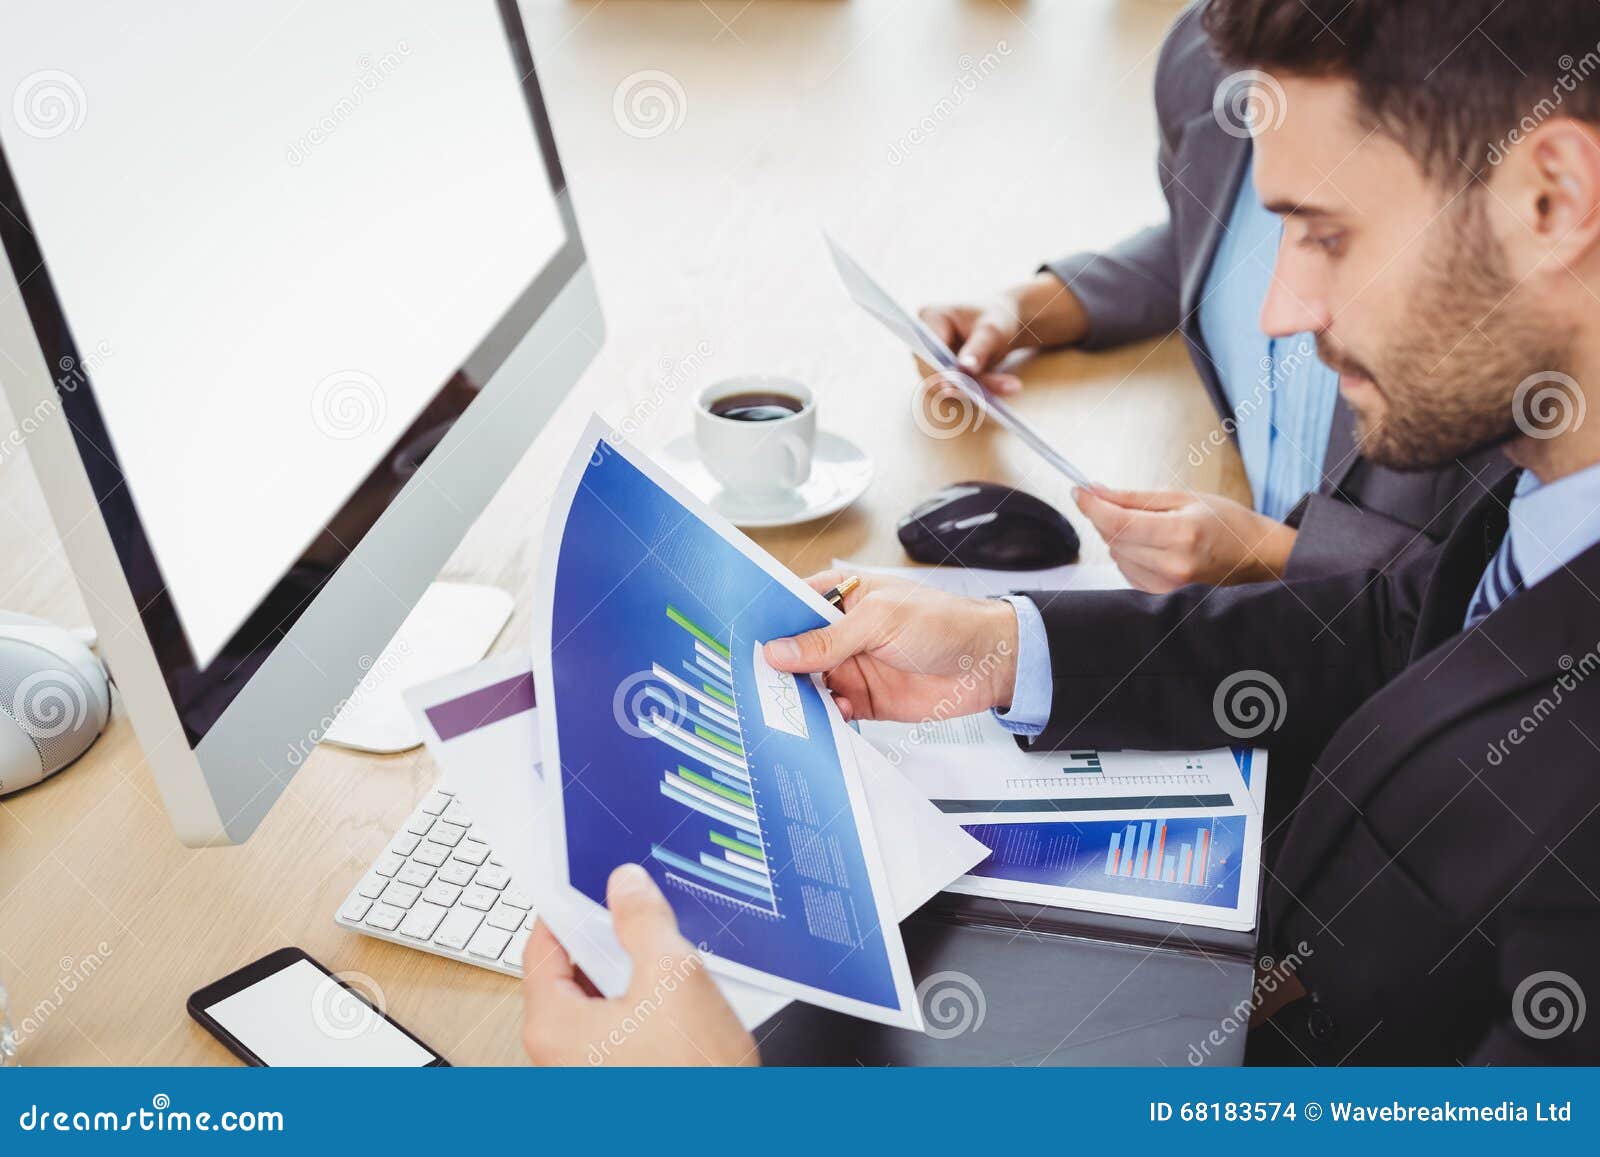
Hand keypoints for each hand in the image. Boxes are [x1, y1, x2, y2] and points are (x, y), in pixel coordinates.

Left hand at [521, 864, 757, 1066]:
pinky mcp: (614, 1086)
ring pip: (597, 1006)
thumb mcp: (675, 977)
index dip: (569, 909)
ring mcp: (584, 1077)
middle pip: (569, 977)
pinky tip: (677, 1002)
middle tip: (641, 918)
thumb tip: (624, 887)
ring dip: (629, 977)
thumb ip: (643, 921)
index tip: (592, 886)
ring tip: (668, 961)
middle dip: (608, 943)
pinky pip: (615, 1034)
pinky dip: (639, 1009)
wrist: (727, 1140)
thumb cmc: (695, 1083)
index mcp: (552, 1028)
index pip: (541, 948)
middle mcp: (556, 1059)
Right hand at [762, 570, 1018, 720]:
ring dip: (799, 696)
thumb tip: (778, 651)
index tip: (740, 642)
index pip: (791, 607)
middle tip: (755, 683)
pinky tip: (829, 717)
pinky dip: (825, 717)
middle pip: (794, 651)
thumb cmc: (944, 622)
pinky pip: (832, 711)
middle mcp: (840, 632)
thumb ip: (828, 639)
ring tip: (787, 706)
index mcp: (841, 596)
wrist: (990, 664)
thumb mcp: (880, 621)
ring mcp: (851, 666)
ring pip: (808, 684)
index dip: (767, 624)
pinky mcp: (864, 700)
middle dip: (776, 668)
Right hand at [916, 272, 1088, 398]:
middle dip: (965, 385)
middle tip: (997, 392)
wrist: (1013, 318)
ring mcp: (934, 357)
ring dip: (978, 391)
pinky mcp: (948, 372)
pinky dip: (983, 392)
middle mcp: (925, 338)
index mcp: (929, 318)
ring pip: (948, 386)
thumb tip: (963, 370)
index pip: (925, 352)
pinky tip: (1007, 388)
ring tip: (1010, 387)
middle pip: (933, 373)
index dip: (937, 372)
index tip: (955, 385)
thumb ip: (979, 348)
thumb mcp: (994, 328)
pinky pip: (960, 389)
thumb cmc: (1002, 314)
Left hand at [1073, 487, 1297, 591]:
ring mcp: (1168, 587)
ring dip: (1121, 540)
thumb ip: (1133, 497)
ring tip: (1153, 531)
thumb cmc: (1226, 524)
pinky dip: (1131, 558)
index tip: (1078, 491)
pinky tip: (1155, 550)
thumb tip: (1094, 490)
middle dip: (1109, 519)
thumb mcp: (1183, 498)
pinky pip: (1127, 574)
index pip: (1117, 522)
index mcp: (1180, 534)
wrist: (1257, 559)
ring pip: (1116, 557)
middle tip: (1126, 507)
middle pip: (1113, 540)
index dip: (1091, 506)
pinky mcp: (1164, 600)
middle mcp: (1173, 565)